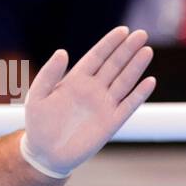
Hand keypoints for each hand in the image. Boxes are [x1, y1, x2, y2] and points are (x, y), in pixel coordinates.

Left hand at [21, 27, 155, 177]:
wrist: (46, 154)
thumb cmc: (38, 124)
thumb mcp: (37, 96)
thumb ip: (49, 73)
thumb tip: (63, 52)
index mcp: (76, 80)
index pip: (97, 57)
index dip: (110, 43)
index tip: (123, 31)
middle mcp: (93, 90)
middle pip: (115, 65)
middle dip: (128, 49)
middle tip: (142, 34)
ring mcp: (104, 105)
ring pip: (124, 81)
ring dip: (136, 66)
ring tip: (147, 51)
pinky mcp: (111, 122)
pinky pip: (128, 106)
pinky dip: (139, 94)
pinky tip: (149, 81)